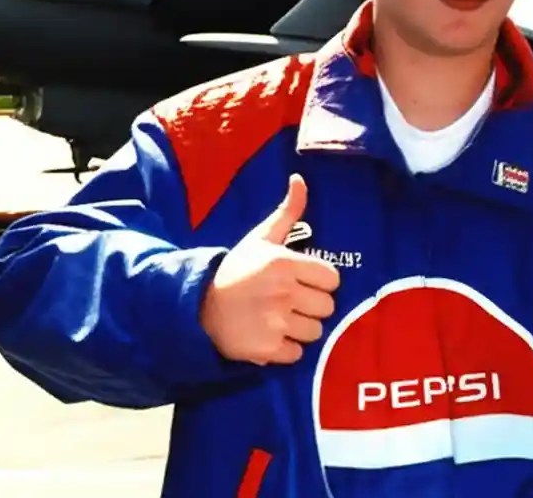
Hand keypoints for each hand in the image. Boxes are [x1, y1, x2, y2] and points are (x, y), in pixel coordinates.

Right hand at [199, 174, 340, 365]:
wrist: (199, 305)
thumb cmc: (237, 270)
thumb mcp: (261, 238)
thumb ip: (287, 212)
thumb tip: (300, 179)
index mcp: (285, 263)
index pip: (332, 279)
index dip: (319, 281)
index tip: (302, 281)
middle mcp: (283, 292)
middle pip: (327, 307)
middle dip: (311, 305)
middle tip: (289, 301)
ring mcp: (276, 323)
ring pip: (315, 332)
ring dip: (300, 328)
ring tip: (280, 318)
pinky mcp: (268, 349)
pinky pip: (297, 353)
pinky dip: (286, 348)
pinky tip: (270, 335)